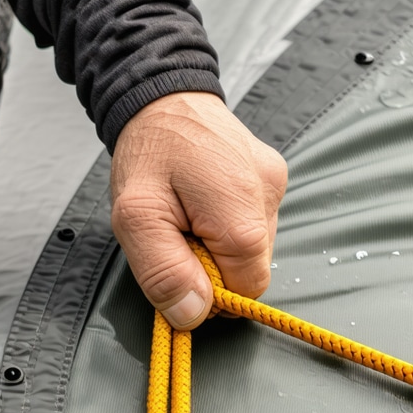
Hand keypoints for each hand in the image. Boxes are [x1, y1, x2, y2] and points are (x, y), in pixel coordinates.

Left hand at [111, 92, 287, 329]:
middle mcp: (271, 197)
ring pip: (255, 248)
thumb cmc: (148, 153)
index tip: (181, 266)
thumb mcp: (136, 216)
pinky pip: (256, 221)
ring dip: (221, 245)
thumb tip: (195, 315)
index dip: (211, 292)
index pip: (246, 290)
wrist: (163, 98)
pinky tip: (209, 201)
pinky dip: (230, 225)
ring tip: (193, 212)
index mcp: (243, 213)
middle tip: (180, 234)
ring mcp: (276, 183)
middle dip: (214, 266)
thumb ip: (164, 271)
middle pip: (252, 270)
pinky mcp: (273, 175)